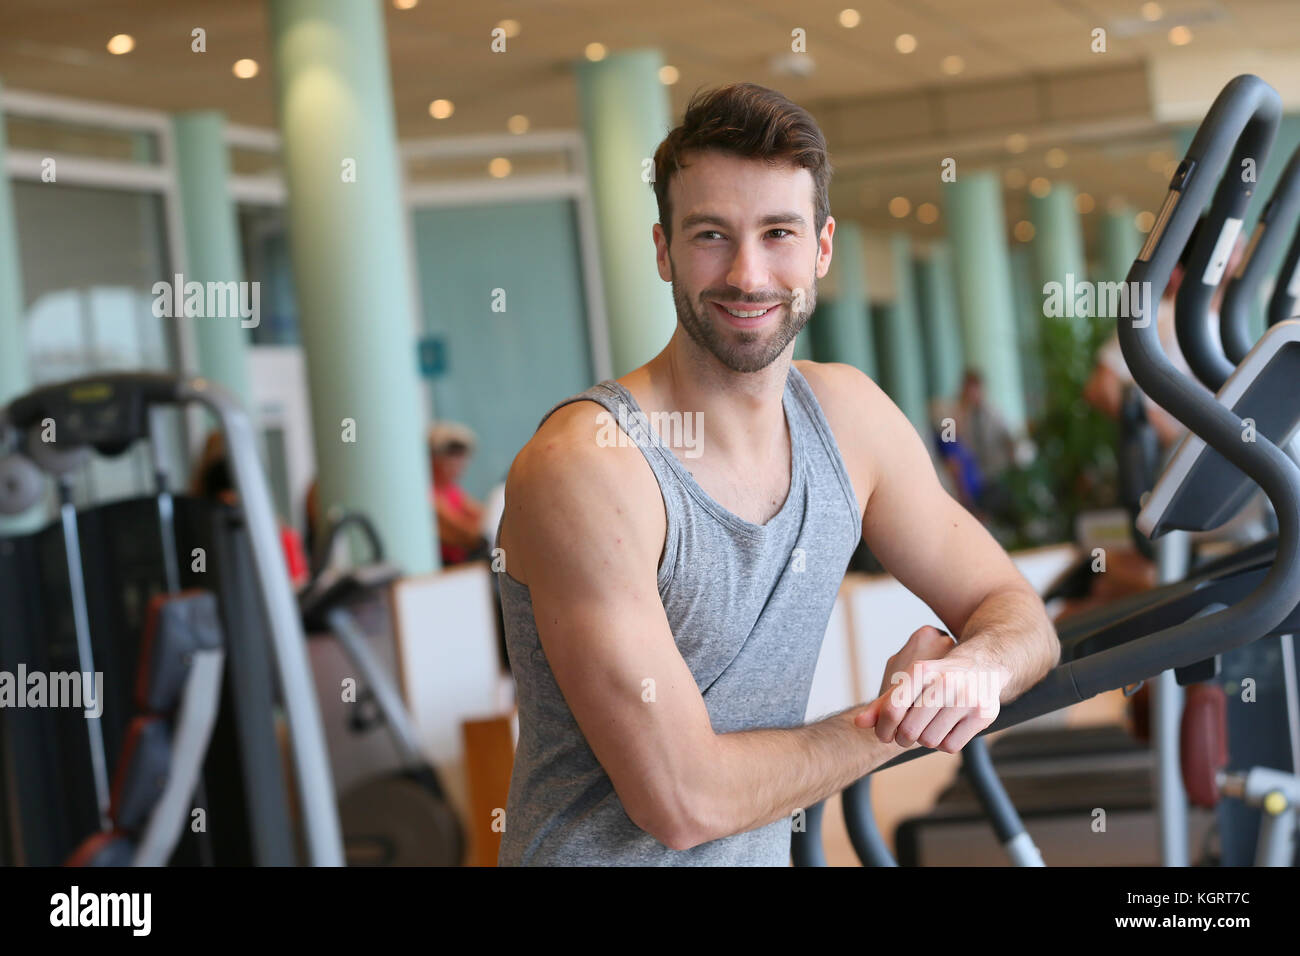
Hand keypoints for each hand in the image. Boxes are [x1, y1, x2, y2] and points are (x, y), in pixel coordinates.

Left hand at [854, 625, 1008, 753]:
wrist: (983, 665)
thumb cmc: (936, 677)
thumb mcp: (909, 681)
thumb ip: (884, 702)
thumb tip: (859, 723)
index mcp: (922, 670)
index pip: (893, 708)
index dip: (883, 728)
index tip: (883, 735)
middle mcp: (945, 682)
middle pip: (909, 730)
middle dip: (903, 737)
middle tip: (905, 735)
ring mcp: (966, 698)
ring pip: (930, 740)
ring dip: (925, 740)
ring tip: (928, 727)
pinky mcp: (982, 714)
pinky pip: (950, 745)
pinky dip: (944, 743)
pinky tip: (946, 729)